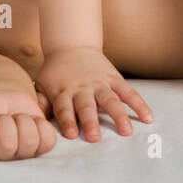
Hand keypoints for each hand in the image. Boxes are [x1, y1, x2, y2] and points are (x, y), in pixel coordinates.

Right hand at [0, 89, 57, 160]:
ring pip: (29, 141)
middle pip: (8, 144)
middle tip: (3, 116)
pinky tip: (32, 120)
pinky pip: (48, 140)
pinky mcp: (41, 146)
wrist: (7, 100)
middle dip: (6, 121)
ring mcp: (23, 153)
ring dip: (24, 121)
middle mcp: (2, 156)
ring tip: (17, 117)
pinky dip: (41, 124)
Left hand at [36, 46, 152, 141]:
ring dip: (119, 115)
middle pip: (87, 106)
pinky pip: (128, 92)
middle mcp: (83, 88)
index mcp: (64, 91)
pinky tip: (148, 118)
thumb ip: (40, 103)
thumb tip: (34, 120)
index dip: (68, 120)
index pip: (64, 107)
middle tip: (95, 137)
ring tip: (127, 131)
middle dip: (91, 121)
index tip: (72, 134)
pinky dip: (139, 104)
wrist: (71, 45)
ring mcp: (100, 83)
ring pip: (111, 100)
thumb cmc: (55, 71)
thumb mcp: (41, 84)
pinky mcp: (115, 79)